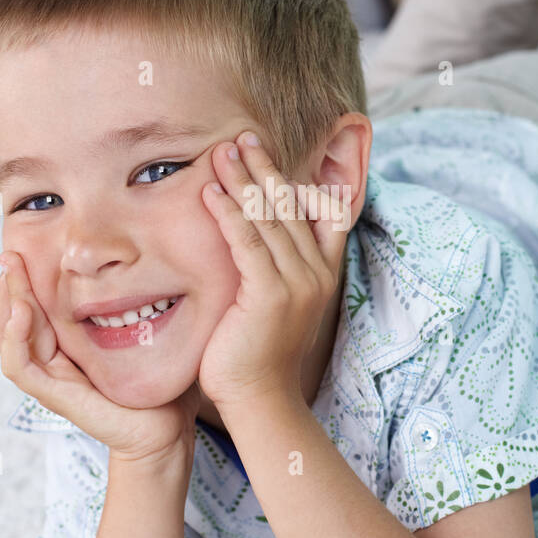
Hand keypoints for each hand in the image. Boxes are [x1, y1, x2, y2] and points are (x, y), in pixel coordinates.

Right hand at [0, 250, 199, 465]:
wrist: (166, 427)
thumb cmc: (157, 378)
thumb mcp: (138, 327)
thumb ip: (128, 298)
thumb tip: (133, 255)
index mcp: (60, 342)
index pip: (21, 304)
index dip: (16, 277)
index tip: (21, 246)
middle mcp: (47, 359)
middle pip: (4, 317)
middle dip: (6, 283)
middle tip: (11, 254)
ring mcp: (47, 378)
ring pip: (5, 337)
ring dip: (7, 303)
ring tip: (14, 274)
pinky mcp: (53, 395)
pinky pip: (19, 365)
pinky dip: (15, 338)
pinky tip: (24, 312)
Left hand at [197, 131, 345, 411]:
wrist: (260, 400)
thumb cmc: (258, 352)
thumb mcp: (276, 302)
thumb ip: (274, 266)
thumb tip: (255, 236)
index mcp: (324, 273)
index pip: (326, 211)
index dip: (303, 176)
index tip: (274, 152)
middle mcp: (317, 274)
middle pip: (293, 206)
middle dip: (265, 168)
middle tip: (242, 137)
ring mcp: (298, 283)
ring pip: (270, 218)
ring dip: (245, 180)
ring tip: (222, 152)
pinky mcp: (271, 295)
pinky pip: (248, 243)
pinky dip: (229, 214)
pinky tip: (211, 192)